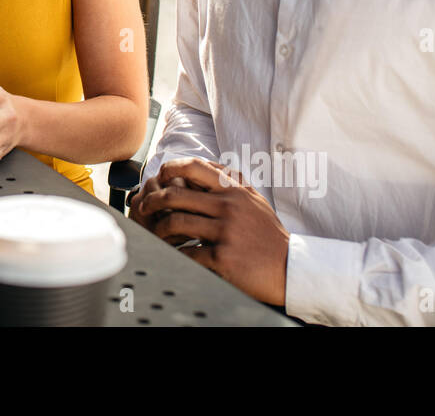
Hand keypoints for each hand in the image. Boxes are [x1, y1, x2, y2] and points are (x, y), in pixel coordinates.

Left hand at [134, 157, 289, 306]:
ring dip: (159, 229)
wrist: (289, 267)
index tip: (159, 177)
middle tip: (144, 207)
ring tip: (156, 233)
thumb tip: (210, 167)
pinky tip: (171, 254)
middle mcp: (229, 207)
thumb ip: (233, 183)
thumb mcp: (254, 200)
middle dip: (153, 200)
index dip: (170, 168)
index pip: (194, 167)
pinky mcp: (223, 257)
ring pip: (176, 223)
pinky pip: (187, 253)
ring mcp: (225, 232)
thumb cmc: (268, 234)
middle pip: (176, 195)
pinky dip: (174, 254)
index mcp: (234, 191)